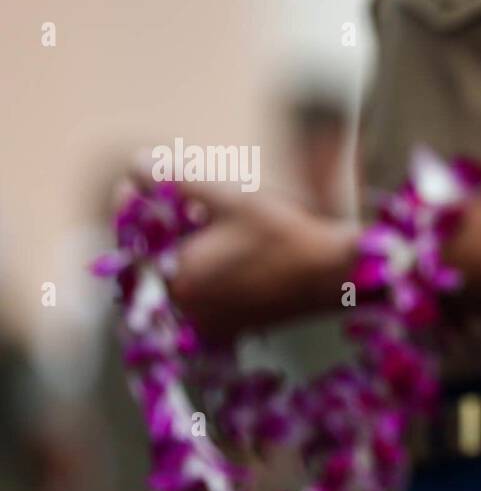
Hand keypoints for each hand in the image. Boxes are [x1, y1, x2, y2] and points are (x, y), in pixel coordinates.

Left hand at [120, 170, 358, 339]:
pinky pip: (206, 295)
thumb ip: (175, 180)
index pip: (138, 240)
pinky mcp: (234, 328)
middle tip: (182, 199)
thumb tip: (135, 163)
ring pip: (184, 277)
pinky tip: (230, 248)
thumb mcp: (229, 198)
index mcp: (179, 282)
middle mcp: (189, 312)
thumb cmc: (284, 236)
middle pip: (160, 260)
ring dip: (188, 247)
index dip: (135, 206)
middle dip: (166, 227)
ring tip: (209, 219)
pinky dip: (209, 272)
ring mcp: (212, 324)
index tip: (138, 182)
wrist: (336, 275)